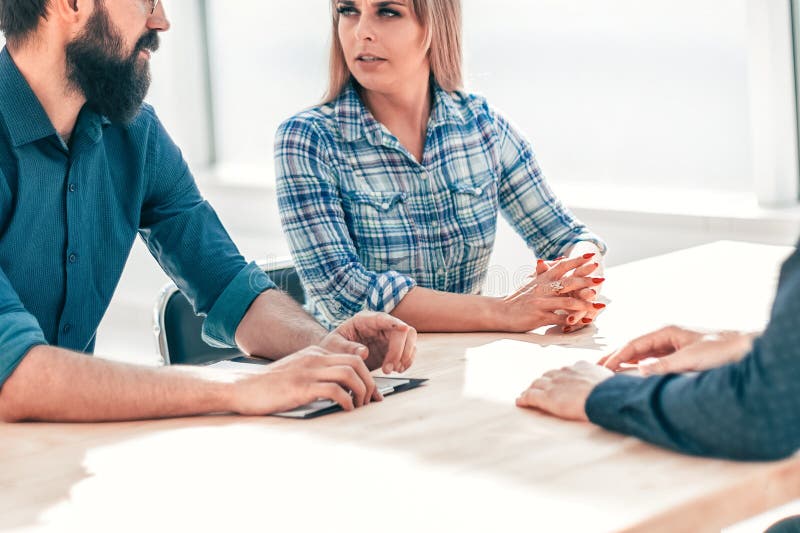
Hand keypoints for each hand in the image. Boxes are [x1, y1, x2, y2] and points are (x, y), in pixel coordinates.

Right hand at [228, 345, 381, 414]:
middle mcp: (314, 358)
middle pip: (356, 363)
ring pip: (349, 374)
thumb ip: (316, 375)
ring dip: (361, 392)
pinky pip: (335, 390)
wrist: (242, 387)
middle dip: (370, 383)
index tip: (374, 394)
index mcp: (314, 354)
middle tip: (371, 401)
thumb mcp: (296, 372)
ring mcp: (308, 371)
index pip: (351, 358)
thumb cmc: (268, 386)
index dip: (367, 376)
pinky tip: (346, 409)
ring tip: (360, 406)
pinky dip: (347, 401)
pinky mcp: (301, 387)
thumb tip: (340, 390)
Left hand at [320, 311, 417, 373]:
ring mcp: (388, 337)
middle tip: (389, 368)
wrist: (335, 359)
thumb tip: (363, 352)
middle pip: (403, 330)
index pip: (384, 318)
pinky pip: (408, 353)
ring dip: (405, 357)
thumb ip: (347, 348)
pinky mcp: (393, 349)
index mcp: (364, 320)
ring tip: (392, 370)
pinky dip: (406, 362)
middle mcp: (380, 326)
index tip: (403, 329)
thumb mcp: (334, 346)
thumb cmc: (332, 347)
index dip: (395, 322)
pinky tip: (396, 370)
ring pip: (410, 341)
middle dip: (400, 350)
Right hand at [500, 254, 603, 332]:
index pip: (561, 266)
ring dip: (585, 304)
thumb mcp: (529, 282)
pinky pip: (560, 319)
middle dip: (586, 281)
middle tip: (601, 279)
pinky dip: (574, 321)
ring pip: (567, 303)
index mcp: (541, 279)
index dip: (577, 261)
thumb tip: (555, 259)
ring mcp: (541, 303)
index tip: (591, 257)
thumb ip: (542, 271)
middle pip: (568, 283)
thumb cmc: (517, 298)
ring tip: (599, 305)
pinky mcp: (540, 317)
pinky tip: (586, 322)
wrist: (501, 312)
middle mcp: (542, 289)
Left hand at [515, 361, 612, 420]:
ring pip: (537, 384)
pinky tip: (520, 401)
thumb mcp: (607, 379)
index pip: (564, 370)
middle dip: (543, 381)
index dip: (558, 377)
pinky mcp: (547, 396)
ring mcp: (554, 383)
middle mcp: (564, 372)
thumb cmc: (611, 391)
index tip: (557, 381)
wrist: (603, 396)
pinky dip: (524, 399)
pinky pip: (531, 396)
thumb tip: (610, 385)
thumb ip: (602, 379)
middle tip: (539, 388)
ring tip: (526, 394)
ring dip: (532, 389)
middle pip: (548, 375)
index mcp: (579, 367)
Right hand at [598, 325, 755, 375]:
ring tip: (611, 372)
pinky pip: (656, 361)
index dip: (617, 356)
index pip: (634, 344)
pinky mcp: (684, 355)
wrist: (748, 349)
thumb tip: (639, 373)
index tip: (602, 367)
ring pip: (645, 355)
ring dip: (628, 363)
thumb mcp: (691, 358)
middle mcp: (670, 336)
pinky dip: (642, 367)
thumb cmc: (723, 349)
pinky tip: (636, 373)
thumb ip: (665, 366)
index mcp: (667, 331)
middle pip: (636, 348)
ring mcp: (676, 345)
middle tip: (597, 367)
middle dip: (617, 357)